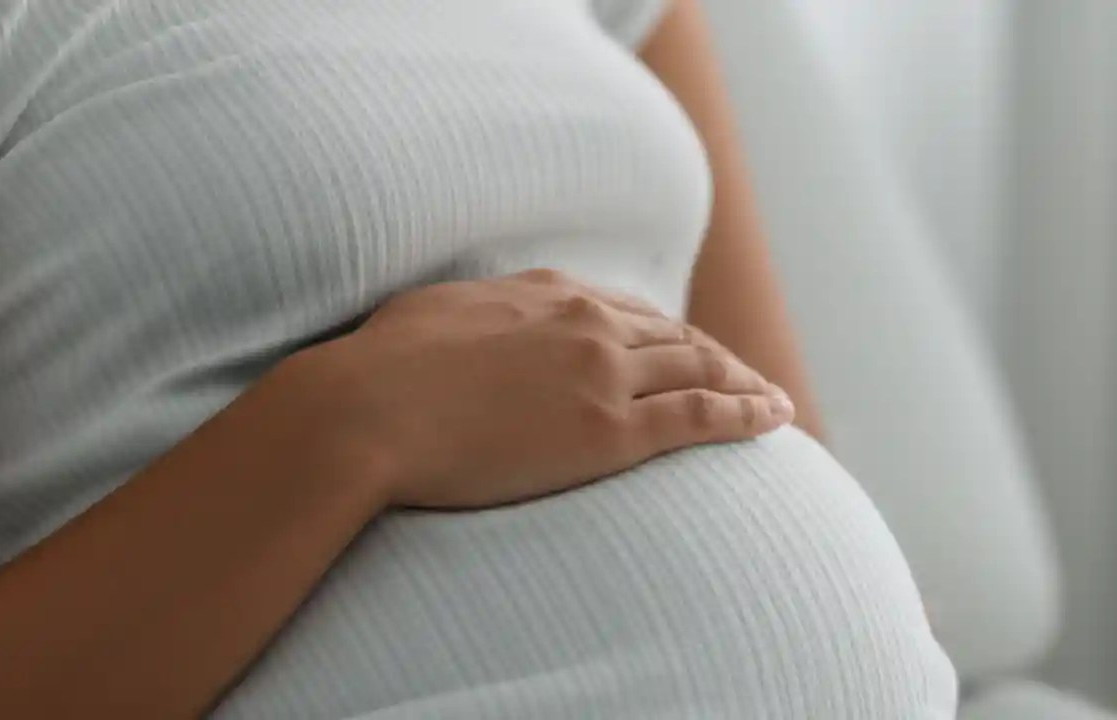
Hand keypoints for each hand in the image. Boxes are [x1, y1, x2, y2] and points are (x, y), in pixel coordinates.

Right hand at [283, 269, 793, 508]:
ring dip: (744, 382)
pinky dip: (746, 412)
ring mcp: (603, 373)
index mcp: (544, 292)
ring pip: (700, 369)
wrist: (368, 410)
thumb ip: (475, 316)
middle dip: (718, 356)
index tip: (684, 349)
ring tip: (773, 401)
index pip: (626, 309)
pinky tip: (775, 418)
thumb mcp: (431, 314)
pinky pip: (700, 415)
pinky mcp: (610, 429)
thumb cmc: (379, 370)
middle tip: (747, 377)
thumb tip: (473, 327)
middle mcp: (586, 323)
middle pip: (675, 336)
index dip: (665, 332)